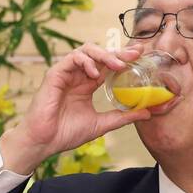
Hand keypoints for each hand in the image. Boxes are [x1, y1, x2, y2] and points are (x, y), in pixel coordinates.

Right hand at [0, 43, 152, 173]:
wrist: (44, 142)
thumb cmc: (66, 133)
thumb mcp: (102, 124)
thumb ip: (123, 117)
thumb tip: (147, 113)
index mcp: (87, 85)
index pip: (108, 65)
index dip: (123, 58)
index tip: (140, 55)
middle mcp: (78, 76)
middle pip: (100, 54)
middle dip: (118, 52)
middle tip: (134, 54)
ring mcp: (66, 73)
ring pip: (86, 51)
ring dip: (104, 55)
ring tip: (117, 66)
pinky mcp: (55, 74)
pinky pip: (72, 58)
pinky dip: (85, 62)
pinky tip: (95, 74)